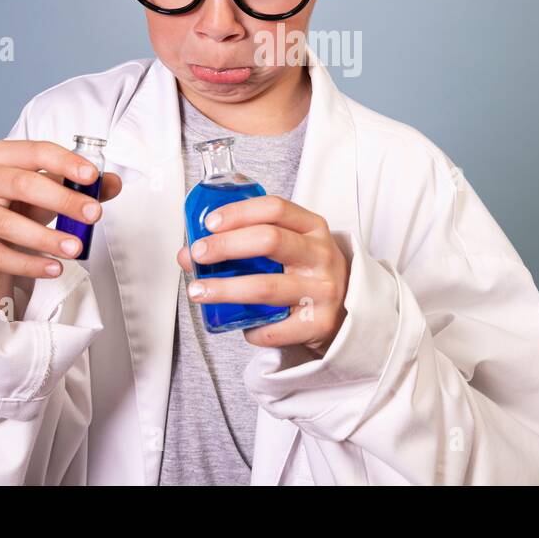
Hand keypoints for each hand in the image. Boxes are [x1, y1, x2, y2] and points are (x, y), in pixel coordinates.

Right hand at [0, 140, 122, 287]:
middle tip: (94, 215)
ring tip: (75, 249)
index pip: (36, 151)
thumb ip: (81, 187)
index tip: (92, 177)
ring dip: (45, 238)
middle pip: (21, 184)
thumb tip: (113, 183)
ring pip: (6, 223)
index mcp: (3, 154)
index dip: (65, 162)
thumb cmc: (19, 205)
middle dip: (62, 200)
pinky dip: (28, 264)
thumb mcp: (50, 192)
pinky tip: (53, 269)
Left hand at [175, 195, 348, 355]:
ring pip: (266, 287)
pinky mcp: (318, 323)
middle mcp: (320, 255)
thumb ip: (246, 243)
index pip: (275, 208)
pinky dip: (251, 329)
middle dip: (227, 246)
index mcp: (312, 228)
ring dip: (225, 289)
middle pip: (270, 241)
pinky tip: (240, 325)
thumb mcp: (289, 247)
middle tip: (198, 253)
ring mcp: (322, 290)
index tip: (209, 223)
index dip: (239, 212)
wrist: (348, 312)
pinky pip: (274, 328)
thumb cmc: (307, 273)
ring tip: (198, 291)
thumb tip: (190, 254)